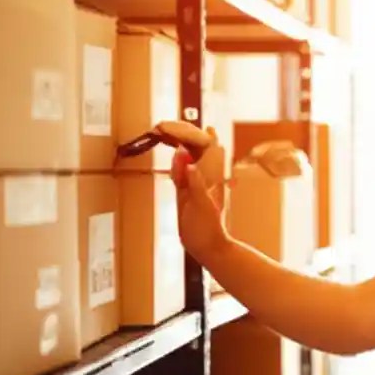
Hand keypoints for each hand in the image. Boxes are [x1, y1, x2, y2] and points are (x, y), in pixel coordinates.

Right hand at [163, 121, 229, 263]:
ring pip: (189, 155)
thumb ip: (194, 181)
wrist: (208, 248)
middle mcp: (206, 175)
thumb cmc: (208, 229)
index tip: (169, 127)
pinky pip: (183, 170)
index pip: (204, 145)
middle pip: (196, 146)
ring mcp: (197, 182)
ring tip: (166, 130)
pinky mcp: (188, 191)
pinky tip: (175, 151)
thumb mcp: (200, 205)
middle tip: (162, 126)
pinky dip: (177, 159)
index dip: (188, 132)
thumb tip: (187, 159)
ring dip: (179, 142)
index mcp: (212, 175)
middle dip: (181, 134)